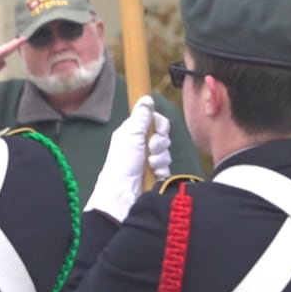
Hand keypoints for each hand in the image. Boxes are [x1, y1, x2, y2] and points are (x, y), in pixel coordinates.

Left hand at [84, 95, 167, 221]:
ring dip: (160, 157)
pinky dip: (162, 170)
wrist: (123, 193)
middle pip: (164, 135)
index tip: (156, 130)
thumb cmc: (123, 163)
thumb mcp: (131, 134)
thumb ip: (141, 116)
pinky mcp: (155, 174)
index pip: (156, 121)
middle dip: (160, 142)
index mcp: (133, 132)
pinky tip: (154, 174)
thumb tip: (146, 98)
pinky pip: (167, 167)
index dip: (160, 125)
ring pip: (166, 152)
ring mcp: (149, 160)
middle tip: (150, 149)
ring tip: (150, 164)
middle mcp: (141, 144)